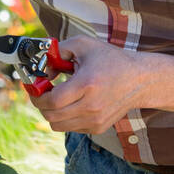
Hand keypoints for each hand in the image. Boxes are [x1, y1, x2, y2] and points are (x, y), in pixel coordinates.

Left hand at [29, 36, 146, 134]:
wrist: (139, 80)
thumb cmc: (110, 60)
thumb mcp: (83, 45)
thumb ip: (58, 51)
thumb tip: (42, 67)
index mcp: (87, 84)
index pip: (52, 101)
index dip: (37, 95)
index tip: (35, 86)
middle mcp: (91, 106)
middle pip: (51, 116)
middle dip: (40, 103)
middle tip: (42, 91)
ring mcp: (95, 120)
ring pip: (57, 125)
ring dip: (51, 112)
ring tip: (57, 97)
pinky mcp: (98, 128)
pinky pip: (70, 128)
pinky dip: (65, 117)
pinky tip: (72, 103)